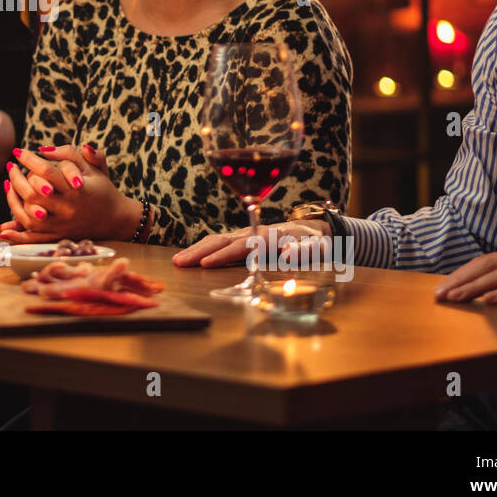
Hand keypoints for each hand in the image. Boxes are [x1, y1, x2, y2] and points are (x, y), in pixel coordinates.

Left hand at [0, 144, 140, 243]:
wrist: (117, 218)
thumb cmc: (103, 189)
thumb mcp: (94, 167)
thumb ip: (71, 154)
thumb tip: (45, 148)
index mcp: (76, 190)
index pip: (46, 172)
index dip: (29, 160)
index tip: (18, 151)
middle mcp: (67, 208)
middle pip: (33, 194)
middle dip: (17, 178)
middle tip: (10, 167)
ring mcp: (62, 225)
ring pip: (29, 216)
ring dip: (13, 201)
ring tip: (8, 186)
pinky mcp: (59, 236)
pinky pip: (35, 238)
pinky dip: (18, 235)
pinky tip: (3, 228)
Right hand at [173, 220, 329, 267]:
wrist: (317, 231)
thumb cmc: (317, 243)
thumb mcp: (318, 248)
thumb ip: (304, 252)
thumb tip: (288, 256)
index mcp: (270, 236)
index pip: (242, 246)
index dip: (222, 256)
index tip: (204, 265)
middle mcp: (254, 232)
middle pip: (222, 240)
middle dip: (199, 251)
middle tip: (179, 262)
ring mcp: (247, 234)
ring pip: (217, 239)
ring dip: (197, 249)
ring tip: (178, 260)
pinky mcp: (244, 239)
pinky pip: (220, 242)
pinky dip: (203, 248)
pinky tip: (192, 256)